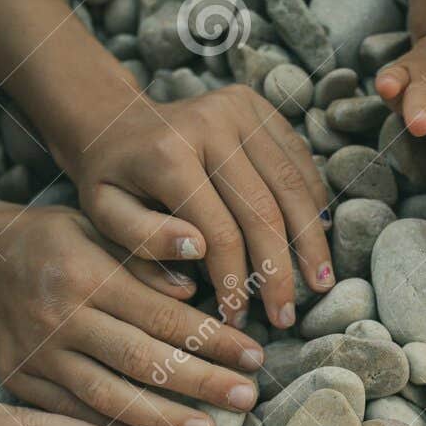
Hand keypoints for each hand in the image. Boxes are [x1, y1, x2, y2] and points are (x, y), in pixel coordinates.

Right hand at [0, 205, 264, 425]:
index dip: (214, 341)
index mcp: (89, 275)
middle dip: (200, 383)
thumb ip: (145, 258)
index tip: (255, 358)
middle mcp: (62, 317)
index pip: (164, 316)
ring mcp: (39, 355)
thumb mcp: (100, 228)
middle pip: (143, 360)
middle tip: (245, 400)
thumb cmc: (57, 241)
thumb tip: (195, 289)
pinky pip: (70, 413)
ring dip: (163, 418)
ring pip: (109, 395)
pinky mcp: (20, 381)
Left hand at [68, 86, 333, 328]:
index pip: (219, 231)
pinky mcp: (259, 106)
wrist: (114, 121)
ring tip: (320, 283)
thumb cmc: (112, 180)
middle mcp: (210, 123)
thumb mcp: (106, 214)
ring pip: (291, 186)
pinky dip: (314, 201)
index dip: (235, 281)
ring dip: (311, 241)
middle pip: (263, 210)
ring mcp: (239, 109)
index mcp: (169, 153)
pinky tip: (320, 238)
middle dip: (279, 271)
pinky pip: (299, 160)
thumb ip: (143, 238)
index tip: (238, 319)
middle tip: (286, 316)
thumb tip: (196, 251)